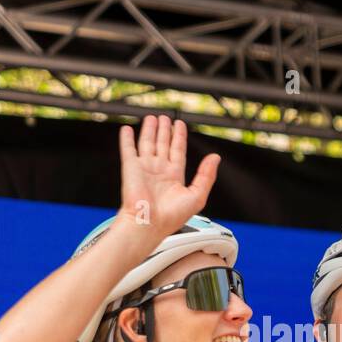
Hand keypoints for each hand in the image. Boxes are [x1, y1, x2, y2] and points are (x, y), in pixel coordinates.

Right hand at [118, 114, 219, 238]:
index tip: (179, 126)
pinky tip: (126, 130)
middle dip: (164, 130)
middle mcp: (159, 171)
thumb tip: (215, 158)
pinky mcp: (131, 168)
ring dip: (149, 130)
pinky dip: (127, 139)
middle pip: (163, 144)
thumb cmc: (171, 217)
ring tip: (152, 118)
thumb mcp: (198, 196)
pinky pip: (128, 150)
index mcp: (174, 177)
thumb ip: (207, 176)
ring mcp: (144, 169)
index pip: (178, 151)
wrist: (149, 224)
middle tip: (165, 118)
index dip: (179, 137)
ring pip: (148, 143)